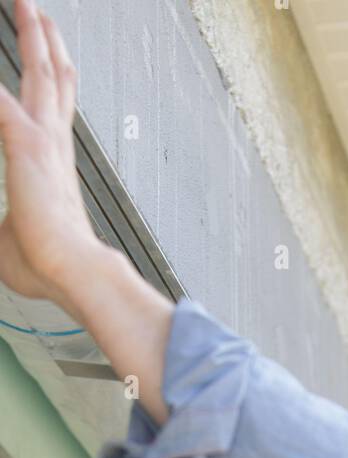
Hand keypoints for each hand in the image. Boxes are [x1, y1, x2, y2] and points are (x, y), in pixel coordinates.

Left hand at [0, 0, 97, 301]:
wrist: (74, 273)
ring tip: (28, 6)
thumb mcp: (9, 242)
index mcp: (53, 165)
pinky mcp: (25, 146)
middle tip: (37, 10)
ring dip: (32, 37)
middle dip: (43, 40)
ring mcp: (42, 143)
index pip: (53, 108)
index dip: (51, 77)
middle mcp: (53, 146)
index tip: (45, 56)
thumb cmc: (50, 266)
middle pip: (51, 79)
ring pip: (39, 74)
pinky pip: (0, 103)